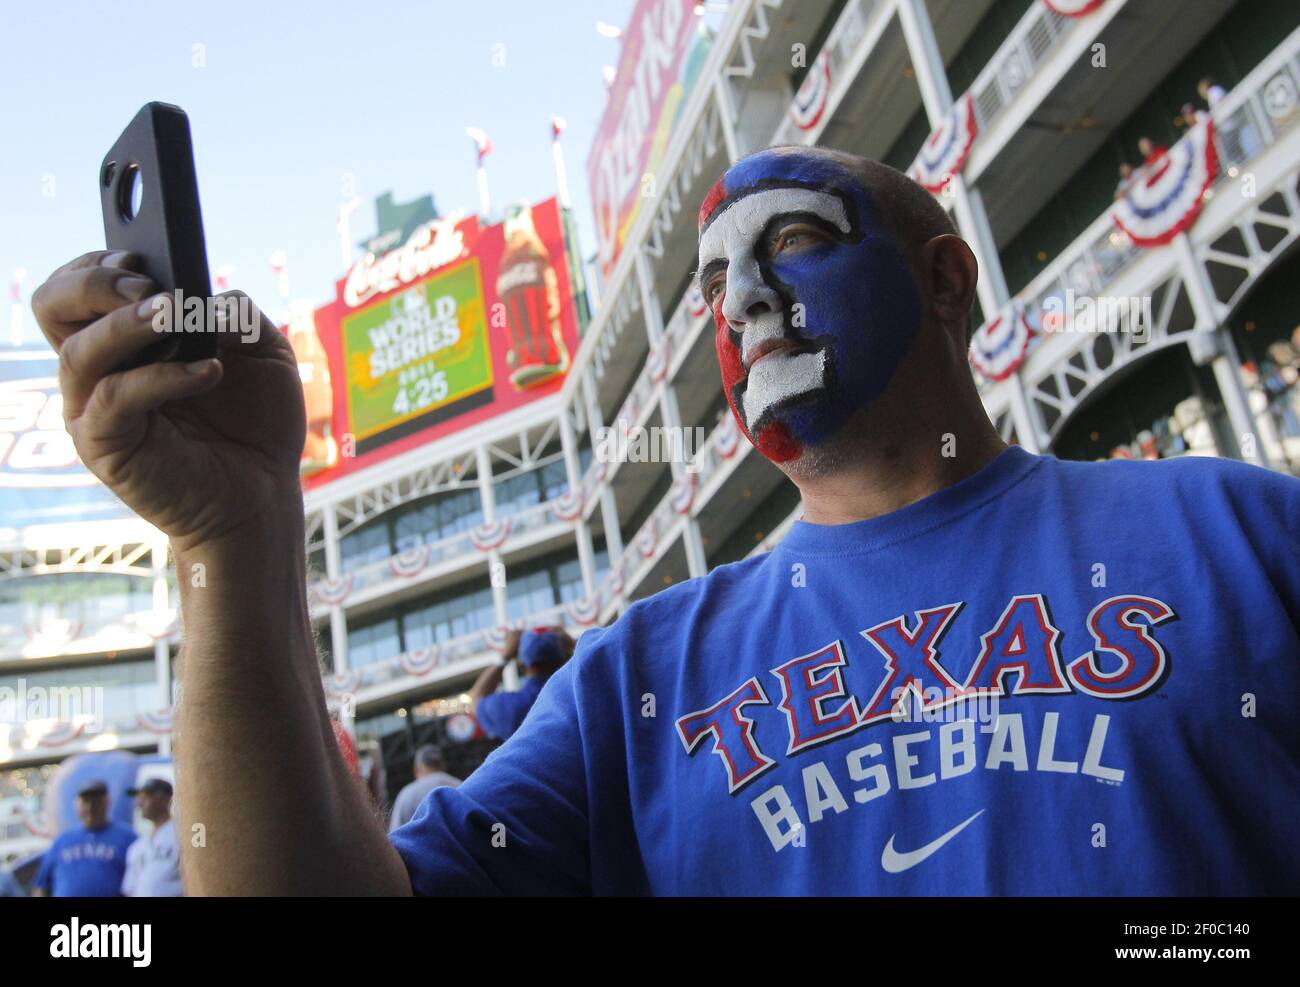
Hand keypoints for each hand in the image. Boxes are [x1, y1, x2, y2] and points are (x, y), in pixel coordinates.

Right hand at [31, 250, 305, 552]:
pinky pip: (115, 398)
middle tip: (147, 287)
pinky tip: (208, 370)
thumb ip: (238, 314)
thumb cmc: (257, 420)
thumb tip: (208, 302)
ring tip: (179, 315)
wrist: (264, 491)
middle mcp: (98, 370)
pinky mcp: (105, 445)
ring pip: (79, 352)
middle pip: (52, 306)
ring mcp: (94, 409)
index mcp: (125, 340)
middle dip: (92, 283)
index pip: (78, 286)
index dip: (100, 263)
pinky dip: (161, 376)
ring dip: (128, 325)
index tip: (141, 258)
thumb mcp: (262, 351)